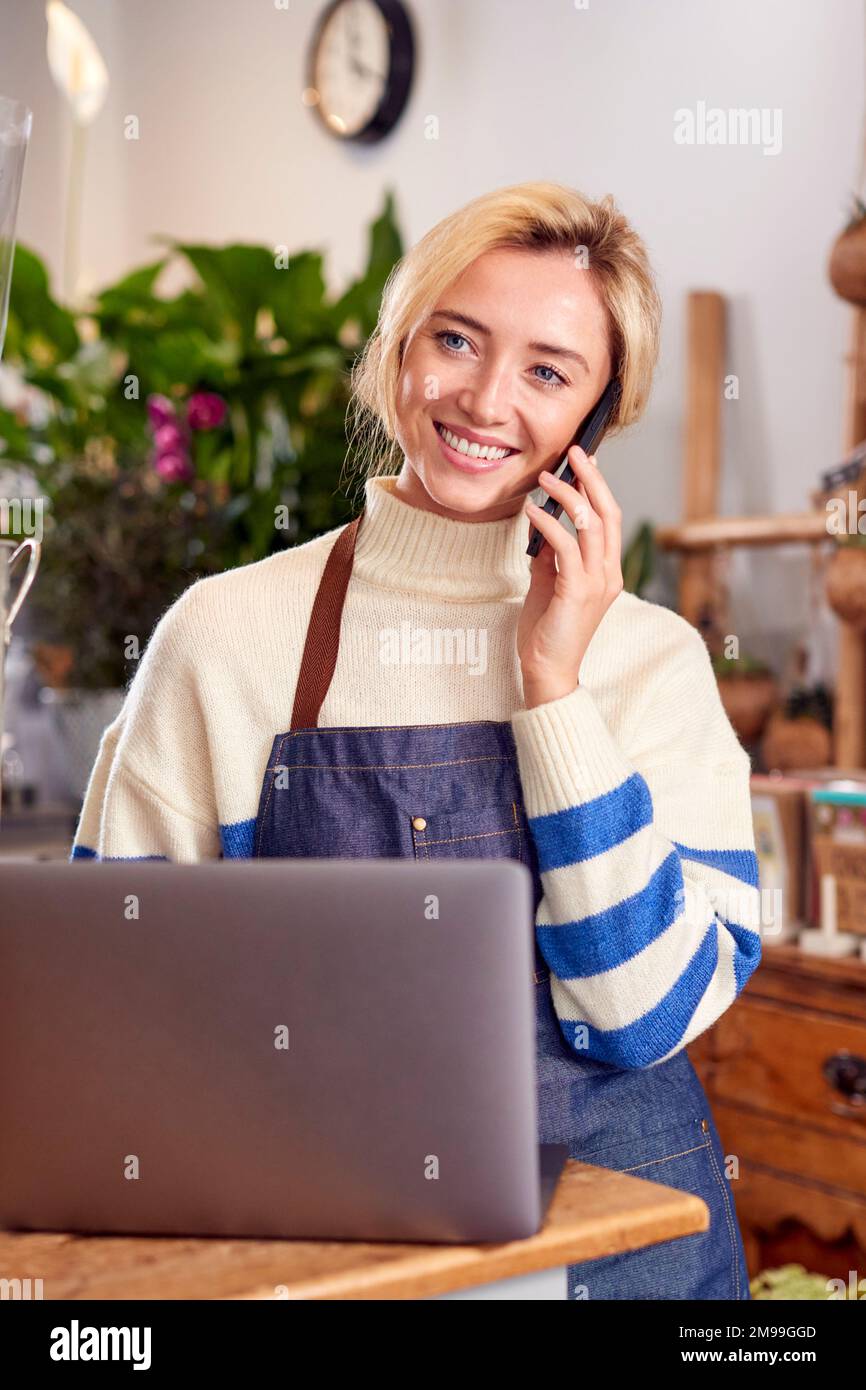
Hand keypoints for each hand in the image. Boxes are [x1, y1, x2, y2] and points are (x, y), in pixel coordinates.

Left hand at [517, 447, 623, 707]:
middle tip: (575, 451)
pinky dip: (549, 524)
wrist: (547, 670)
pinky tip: (532, 511)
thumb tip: (544, 525)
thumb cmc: (547, 631)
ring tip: (546, 477)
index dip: (598, 487)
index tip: (583, 462)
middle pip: (608, 513)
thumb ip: (551, 556)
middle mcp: (609, 574)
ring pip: (591, 525)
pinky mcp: (577, 592)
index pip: (609, 519)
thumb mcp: (549, 584)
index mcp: (607, 572)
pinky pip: (565, 548)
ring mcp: (597, 583)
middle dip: (592, 479)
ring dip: (567, 495)